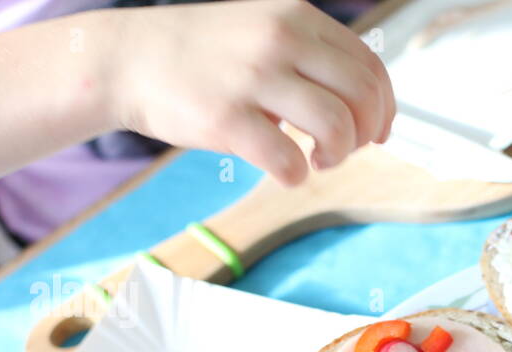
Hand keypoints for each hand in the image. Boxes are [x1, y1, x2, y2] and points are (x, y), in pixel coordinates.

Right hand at [107, 0, 394, 184]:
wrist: (127, 59)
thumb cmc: (204, 55)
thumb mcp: (263, 29)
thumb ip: (311, 55)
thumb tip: (367, 108)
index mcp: (296, 16)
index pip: (370, 66)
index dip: (385, 108)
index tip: (377, 132)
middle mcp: (279, 39)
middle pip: (363, 96)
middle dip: (367, 134)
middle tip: (345, 150)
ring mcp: (252, 77)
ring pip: (336, 128)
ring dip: (338, 155)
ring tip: (317, 159)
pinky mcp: (226, 118)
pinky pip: (289, 162)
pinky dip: (297, 176)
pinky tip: (286, 171)